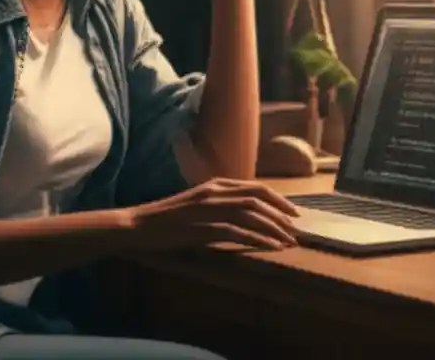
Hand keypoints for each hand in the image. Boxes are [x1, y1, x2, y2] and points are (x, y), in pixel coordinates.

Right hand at [124, 177, 299, 251]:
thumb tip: (246, 213)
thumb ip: (220, 203)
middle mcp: (215, 193)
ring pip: (251, 214)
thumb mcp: (197, 203)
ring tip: (288, 241)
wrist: (138, 226)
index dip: (278, 200)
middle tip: (296, 230)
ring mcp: (208, 209)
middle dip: (281, 214)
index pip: (255, 188)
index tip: (293, 213)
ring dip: (274, 228)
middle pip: (258, 199)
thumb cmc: (167, 218)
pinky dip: (258, 240)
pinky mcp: (202, 228)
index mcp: (215, 185)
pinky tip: (271, 248)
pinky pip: (238, 232)